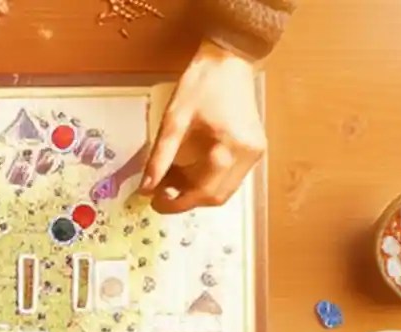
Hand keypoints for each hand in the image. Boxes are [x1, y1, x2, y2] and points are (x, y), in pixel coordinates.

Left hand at [139, 40, 265, 213]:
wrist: (229, 60)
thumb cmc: (201, 83)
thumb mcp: (173, 120)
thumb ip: (160, 157)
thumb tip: (145, 188)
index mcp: (229, 148)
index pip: (203, 192)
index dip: (176, 203)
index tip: (154, 201)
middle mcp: (248, 156)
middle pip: (216, 197)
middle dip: (186, 199)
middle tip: (160, 191)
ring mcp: (255, 153)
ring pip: (224, 190)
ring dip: (197, 191)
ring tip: (172, 179)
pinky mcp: (254, 149)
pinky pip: (230, 177)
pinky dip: (209, 180)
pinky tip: (189, 170)